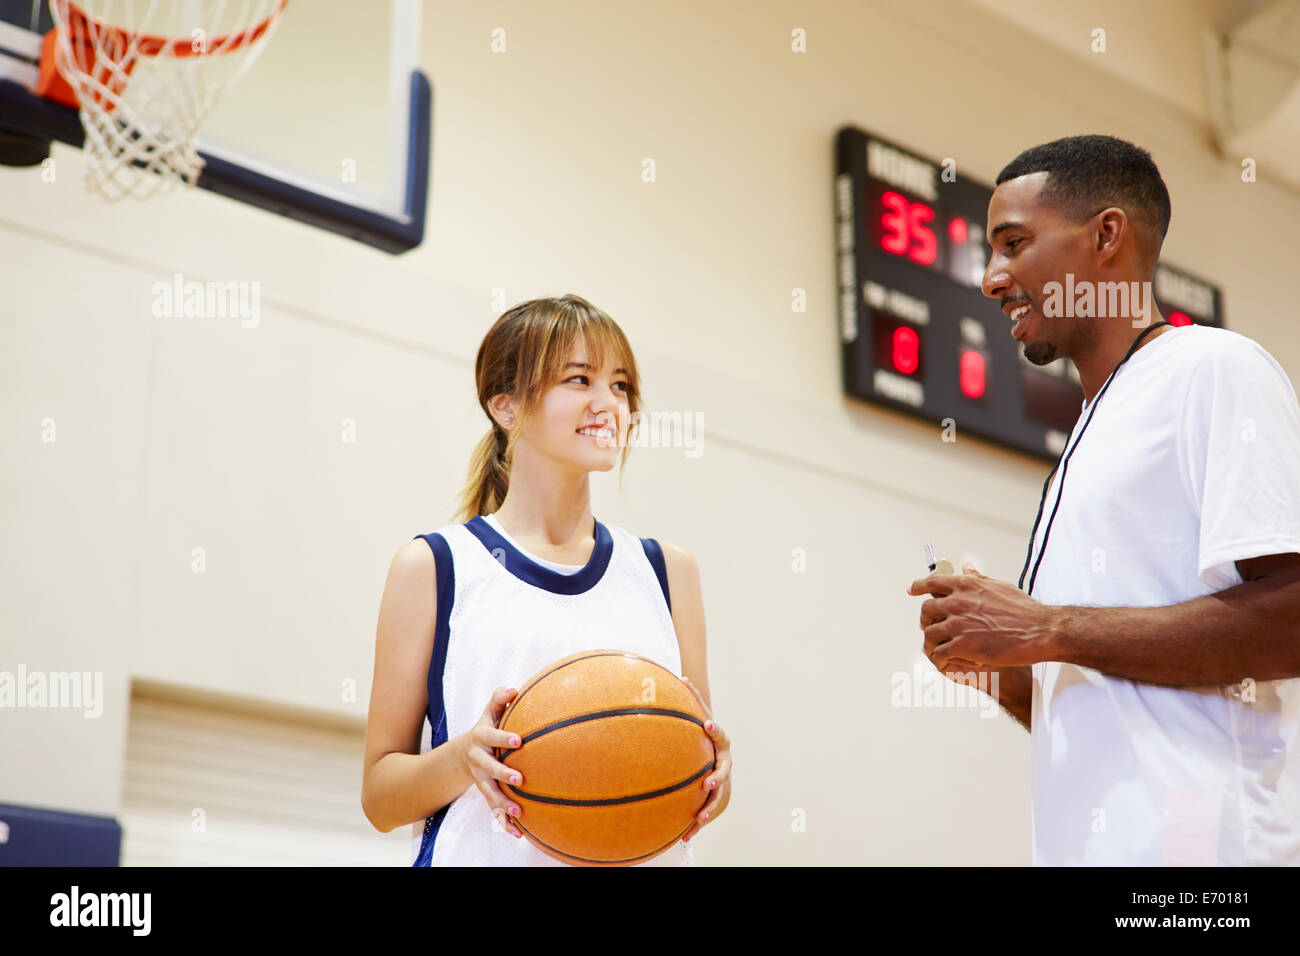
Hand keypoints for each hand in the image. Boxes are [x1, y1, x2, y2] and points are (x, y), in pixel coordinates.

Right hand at [460, 685, 524, 838]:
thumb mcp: (490, 711)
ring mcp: (481, 779)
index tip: (520, 739)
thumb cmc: (487, 725)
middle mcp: (478, 760)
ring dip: (503, 804)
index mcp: (481, 737)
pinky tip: (518, 833)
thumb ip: (500, 698)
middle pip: (488, 768)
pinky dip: (504, 822)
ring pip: (490, 793)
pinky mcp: (486, 793)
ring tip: (519, 813)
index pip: (491, 735)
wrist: (465, 752)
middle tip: (519, 779)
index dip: (504, 737)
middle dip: (502, 773)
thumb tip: (513, 688)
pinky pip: (494, 809)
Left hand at [678, 675, 730, 843]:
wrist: (716, 763)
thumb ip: (688, 704)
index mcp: (717, 742)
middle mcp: (723, 761)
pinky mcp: (715, 798)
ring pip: (718, 794)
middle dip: (716, 774)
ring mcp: (722, 780)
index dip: (712, 729)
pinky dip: (697, 824)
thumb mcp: (697, 724)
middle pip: (723, 767)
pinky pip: (707, 810)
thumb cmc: (703, 740)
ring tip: (702, 814)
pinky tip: (686, 837)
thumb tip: (677, 677)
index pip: (716, 732)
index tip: (706, 725)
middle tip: (707, 779)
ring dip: (710, 804)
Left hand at [906, 562, 1060, 671]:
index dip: (918, 586)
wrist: (1040, 630)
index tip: (911, 590)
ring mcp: (958, 624)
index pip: (932, 582)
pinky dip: (939, 658)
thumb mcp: (999, 586)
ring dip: (930, 642)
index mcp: (966, 586)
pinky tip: (944, 661)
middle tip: (929, 626)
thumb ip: (977, 578)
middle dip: (925, 619)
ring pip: (929, 634)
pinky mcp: (963, 645)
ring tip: (934, 648)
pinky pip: (939, 653)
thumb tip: (966, 567)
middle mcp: (958, 602)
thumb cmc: (1025, 610)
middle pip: (927, 610)